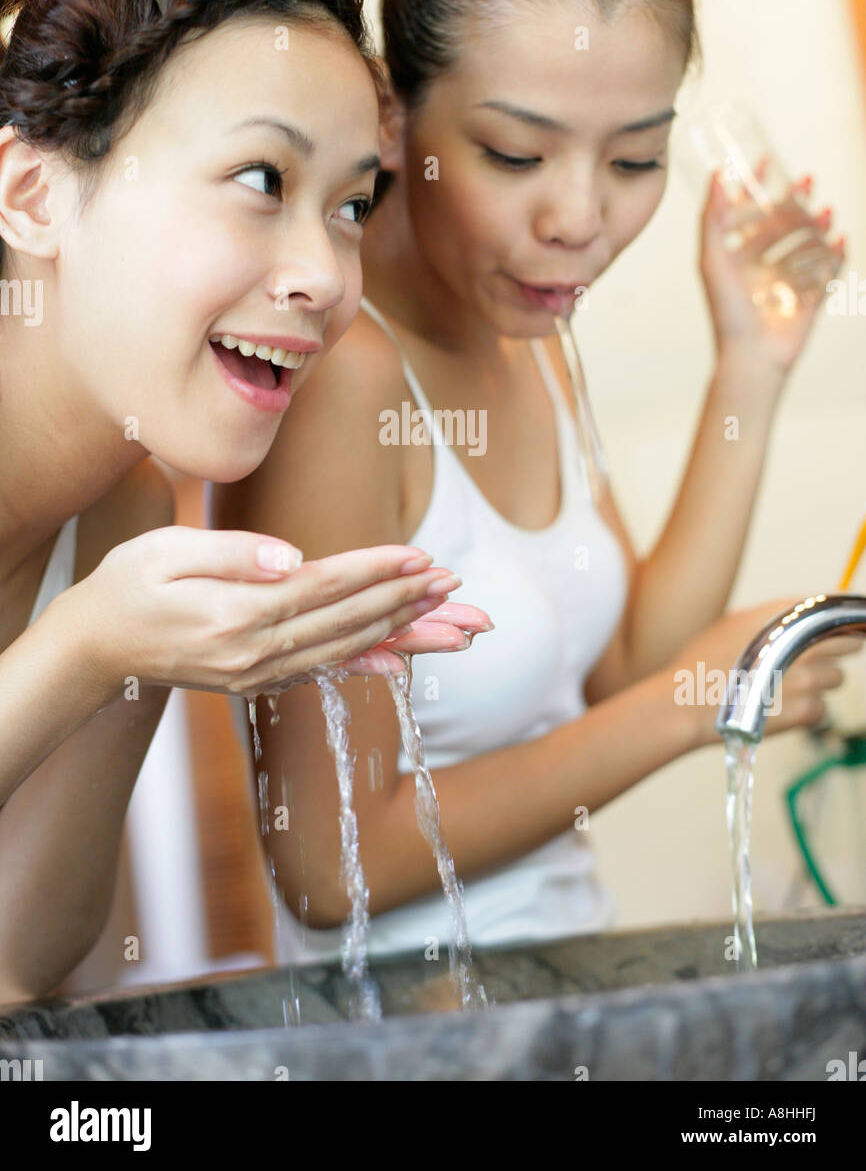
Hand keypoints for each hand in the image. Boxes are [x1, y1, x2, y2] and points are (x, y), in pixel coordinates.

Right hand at [77, 526, 467, 696]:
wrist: (92, 649)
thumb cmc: (124, 585)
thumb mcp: (163, 551)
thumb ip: (232, 552)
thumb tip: (294, 557)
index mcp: (235, 614)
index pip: (323, 587)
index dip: (376, 571)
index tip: (422, 557)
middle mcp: (254, 653)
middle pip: (347, 622)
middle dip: (407, 601)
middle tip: (457, 585)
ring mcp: (257, 674)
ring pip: (346, 650)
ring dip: (404, 633)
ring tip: (453, 622)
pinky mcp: (256, 682)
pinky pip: (323, 673)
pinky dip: (367, 666)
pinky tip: (404, 663)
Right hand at [666, 598, 862, 748]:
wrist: (688, 701)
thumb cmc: (702, 661)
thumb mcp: (734, 623)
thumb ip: (772, 617)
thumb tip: (798, 619)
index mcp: (786, 618)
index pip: (835, 612)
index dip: (835, 622)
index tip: (834, 629)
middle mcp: (803, 645)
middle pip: (848, 644)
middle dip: (836, 649)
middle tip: (816, 657)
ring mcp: (807, 680)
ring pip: (837, 678)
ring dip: (820, 681)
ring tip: (789, 686)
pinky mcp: (805, 711)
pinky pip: (822, 708)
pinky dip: (808, 709)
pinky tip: (783, 707)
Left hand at [699, 170, 844, 376]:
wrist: (751, 356)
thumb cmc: (726, 311)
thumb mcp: (711, 261)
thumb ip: (712, 220)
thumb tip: (716, 176)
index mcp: (734, 256)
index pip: (746, 212)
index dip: (756, 185)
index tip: (766, 158)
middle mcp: (759, 265)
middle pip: (780, 222)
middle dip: (794, 199)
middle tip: (807, 179)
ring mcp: (786, 280)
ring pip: (806, 241)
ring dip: (817, 221)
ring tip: (824, 209)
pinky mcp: (808, 297)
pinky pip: (828, 270)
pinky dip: (837, 253)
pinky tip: (840, 238)